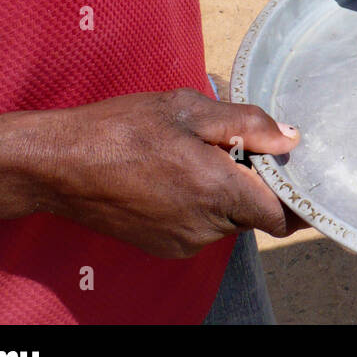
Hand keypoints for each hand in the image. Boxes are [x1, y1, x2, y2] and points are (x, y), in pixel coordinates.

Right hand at [38, 89, 302, 257]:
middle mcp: (206, 227)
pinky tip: (174, 174)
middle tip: (231, 146)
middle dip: (254, 183)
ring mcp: (184, 242)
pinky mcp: (164, 247)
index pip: (283, 217)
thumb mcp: (189, 109)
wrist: (60, 165)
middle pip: (255, 213)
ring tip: (194, 155)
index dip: (296, 197)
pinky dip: (202, 204)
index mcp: (218, 191)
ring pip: (228, 219)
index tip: (295, 173)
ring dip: (225, 192)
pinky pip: (202, 227)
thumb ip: (248, 125)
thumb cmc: (123, 129)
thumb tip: (292, 139)